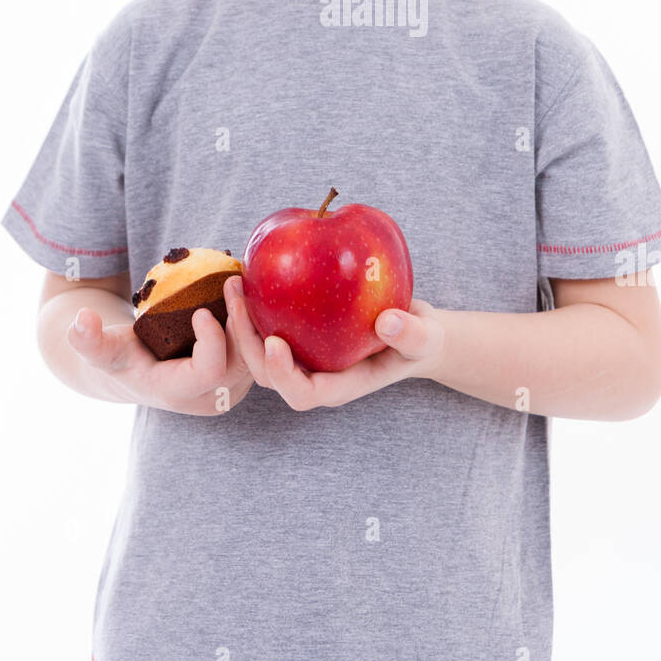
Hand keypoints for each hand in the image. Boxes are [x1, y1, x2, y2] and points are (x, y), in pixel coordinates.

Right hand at [66, 279, 253, 415]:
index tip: (199, 310)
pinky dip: (256, 323)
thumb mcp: (100, 351)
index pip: (209, 371)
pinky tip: (250, 292)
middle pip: (242, 363)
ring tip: (241, 283)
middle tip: (233, 283)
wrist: (136, 374)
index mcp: (178, 393)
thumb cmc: (118, 358)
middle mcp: (209, 399)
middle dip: (241, 323)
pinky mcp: (241, 375)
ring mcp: (229, 389)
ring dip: (252, 320)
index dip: (211, 339)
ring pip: (257, 357)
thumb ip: (88, 340)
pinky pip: (259, 351)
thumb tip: (81, 320)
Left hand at [227, 275, 446, 410]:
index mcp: (338, 386)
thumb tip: (387, 321)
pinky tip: (252, 268)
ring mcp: (304, 355)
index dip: (283, 375)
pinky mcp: (299, 332)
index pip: (302, 393)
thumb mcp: (426, 337)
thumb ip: (411, 333)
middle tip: (238, 300)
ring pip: (258, 349)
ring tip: (234, 282)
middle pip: (267, 372)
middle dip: (245, 342)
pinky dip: (256, 302)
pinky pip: (269, 322)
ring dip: (241, 320)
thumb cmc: (421, 339)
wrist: (413, 329)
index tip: (274, 343)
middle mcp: (314, 374)